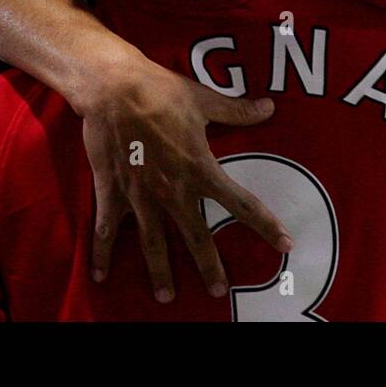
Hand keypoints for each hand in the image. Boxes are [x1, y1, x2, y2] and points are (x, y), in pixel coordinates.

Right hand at [79, 51, 293, 302]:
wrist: (114, 88)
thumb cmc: (161, 91)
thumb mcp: (204, 100)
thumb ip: (237, 111)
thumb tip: (269, 107)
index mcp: (200, 168)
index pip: (241, 203)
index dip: (266, 225)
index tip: (285, 244)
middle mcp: (173, 190)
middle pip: (196, 236)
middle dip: (209, 266)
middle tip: (220, 291)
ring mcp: (141, 195)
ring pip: (153, 243)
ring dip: (160, 272)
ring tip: (166, 298)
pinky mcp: (113, 192)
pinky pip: (107, 230)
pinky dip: (102, 254)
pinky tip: (100, 276)